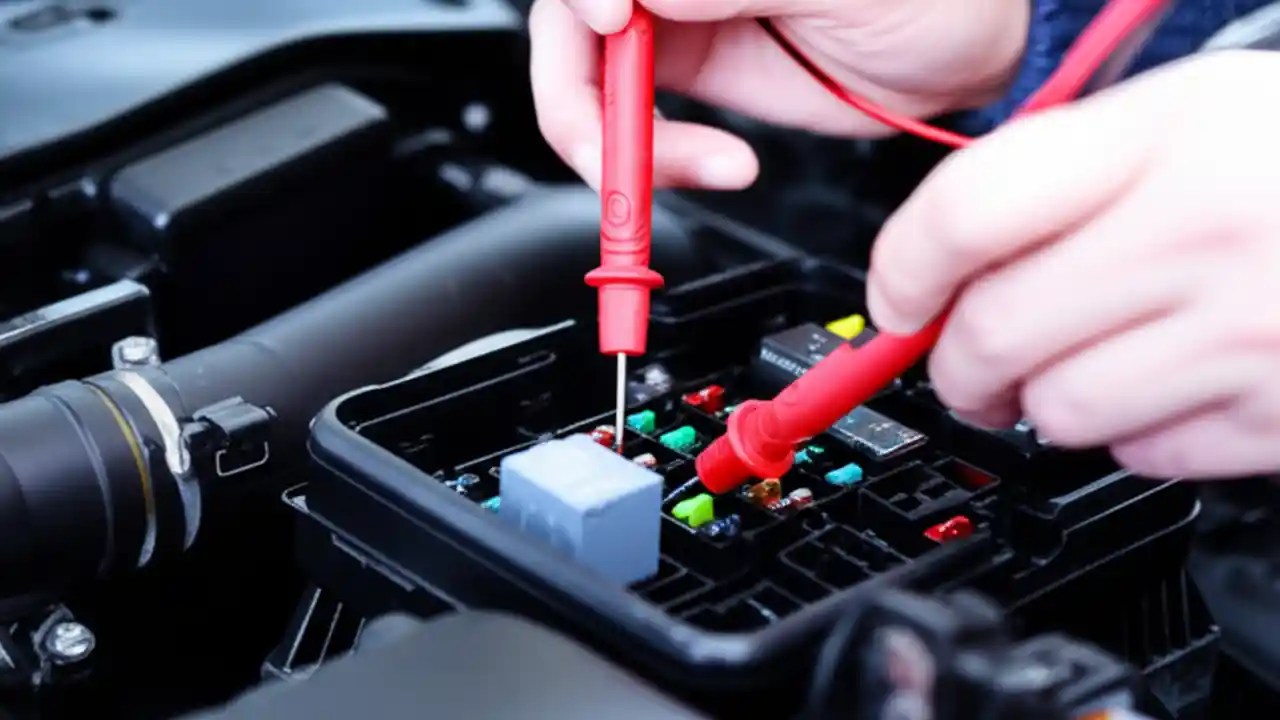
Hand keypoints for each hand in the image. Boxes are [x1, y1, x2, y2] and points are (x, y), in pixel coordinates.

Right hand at [529, 0, 1028, 188]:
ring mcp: (676, 19)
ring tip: (704, 169)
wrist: (969, 54)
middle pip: (572, 29)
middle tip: (619, 152)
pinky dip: (653, 161)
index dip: (585, 0)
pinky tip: (716, 167)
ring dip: (619, 144)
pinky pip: (634, 121)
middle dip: (582, 100)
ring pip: (591, 81)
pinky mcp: (694, 70)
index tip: (613, 25)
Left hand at [866, 50, 1279, 478]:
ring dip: (1039, 398)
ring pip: (1057, 410)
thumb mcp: (1188, 112)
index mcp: (1173, 136)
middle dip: (953, 358)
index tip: (896, 296)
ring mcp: (1250, 336)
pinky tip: (1163, 381)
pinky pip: (1140, 454)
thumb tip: (931, 261)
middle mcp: (1209, 234)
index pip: (972, 212)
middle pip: (993, 331)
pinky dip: (1127, 432)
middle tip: (962, 354)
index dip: (903, 266)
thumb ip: (1055, 174)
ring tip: (1074, 361)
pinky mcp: (1278, 418)